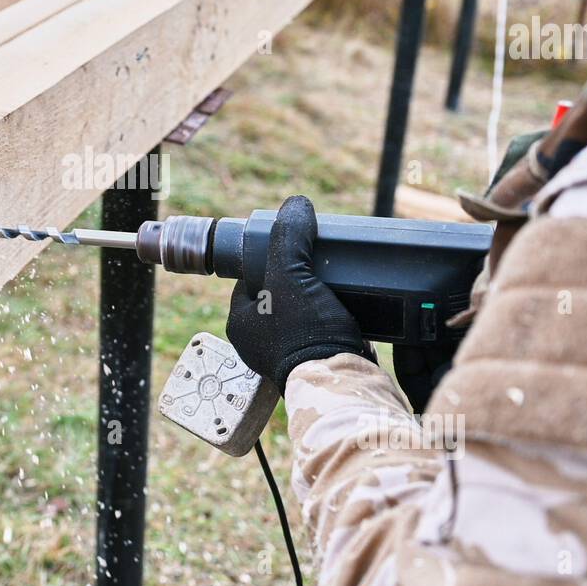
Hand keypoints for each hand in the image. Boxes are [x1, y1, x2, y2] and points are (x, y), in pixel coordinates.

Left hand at [225, 195, 370, 388]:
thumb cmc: (305, 332)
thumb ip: (289, 238)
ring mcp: (286, 355)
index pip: (250, 277)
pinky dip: (331, 317)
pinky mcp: (314, 362)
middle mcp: (258, 341)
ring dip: (317, 298)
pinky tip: (346, 306)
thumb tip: (295, 204)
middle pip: (278, 293)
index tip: (295, 249)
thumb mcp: (290, 274)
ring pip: (300, 312)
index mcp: (240, 322)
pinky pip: (319, 330)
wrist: (340, 381)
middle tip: (320, 267)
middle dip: (299, 279)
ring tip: (335, 284)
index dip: (272, 258)